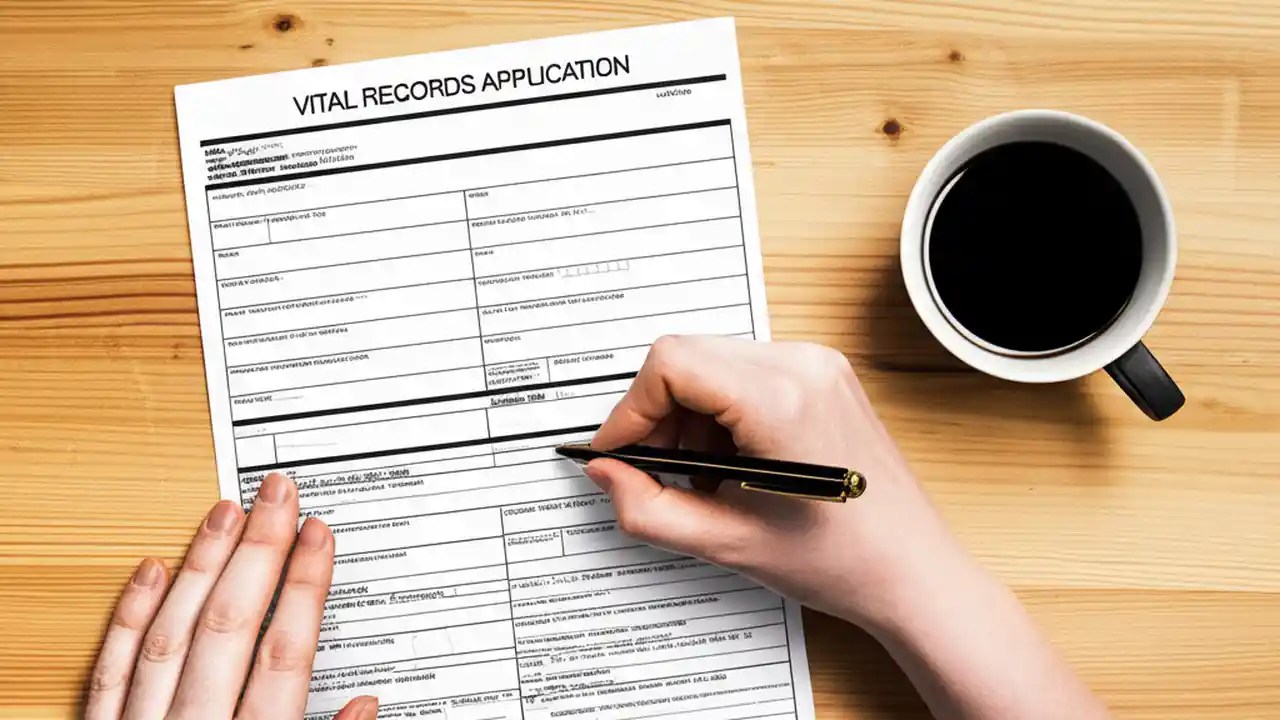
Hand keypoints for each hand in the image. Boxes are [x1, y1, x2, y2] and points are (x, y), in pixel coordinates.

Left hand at [85, 473, 376, 719]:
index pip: (286, 654)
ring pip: (172, 635)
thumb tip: (365, 708)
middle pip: (231, 627)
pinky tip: (151, 570)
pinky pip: (111, 671)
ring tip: (225, 514)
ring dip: (202, 567)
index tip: (318, 536)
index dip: (305, 586)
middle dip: (259, 552)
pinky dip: (131, 619)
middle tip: (277, 496)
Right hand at [589, 336, 1109, 719]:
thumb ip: (649, 509)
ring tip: (705, 477)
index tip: (620, 451)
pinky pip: (744, 372)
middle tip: (657, 472)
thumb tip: (607, 474)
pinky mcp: (823, 375)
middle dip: (659, 416)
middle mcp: (802, 368)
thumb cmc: (845, 559)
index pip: (671, 362)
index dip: (631, 409)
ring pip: (712, 362)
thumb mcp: (728, 543)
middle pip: (687, 357)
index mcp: (780, 400)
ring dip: (690, 416)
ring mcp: (818, 366)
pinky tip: (734, 463)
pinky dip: (721, 412)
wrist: (911, 570)